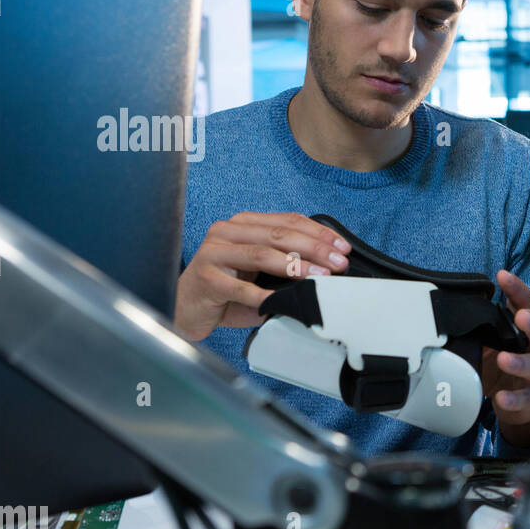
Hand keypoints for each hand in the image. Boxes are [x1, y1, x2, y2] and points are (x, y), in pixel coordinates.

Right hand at [174, 212, 350, 341]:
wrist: (186, 307)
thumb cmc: (228, 288)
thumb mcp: (260, 270)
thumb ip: (285, 261)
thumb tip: (327, 267)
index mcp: (244, 224)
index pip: (288, 221)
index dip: (318, 232)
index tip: (343, 247)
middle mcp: (227, 231)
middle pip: (278, 235)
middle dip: (314, 248)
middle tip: (338, 262)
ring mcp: (214, 253)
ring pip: (262, 255)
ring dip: (296, 266)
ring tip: (321, 276)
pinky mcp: (206, 277)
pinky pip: (241, 288)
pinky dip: (264, 295)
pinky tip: (282, 301)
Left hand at [481, 270, 529, 445]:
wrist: (520, 405)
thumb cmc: (503, 367)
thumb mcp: (490, 343)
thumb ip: (480, 327)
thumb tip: (453, 307)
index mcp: (525, 331)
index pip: (525, 304)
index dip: (517, 289)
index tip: (503, 276)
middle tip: (521, 317)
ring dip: (521, 362)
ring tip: (504, 359)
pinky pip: (528, 398)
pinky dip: (515, 399)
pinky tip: (501, 397)